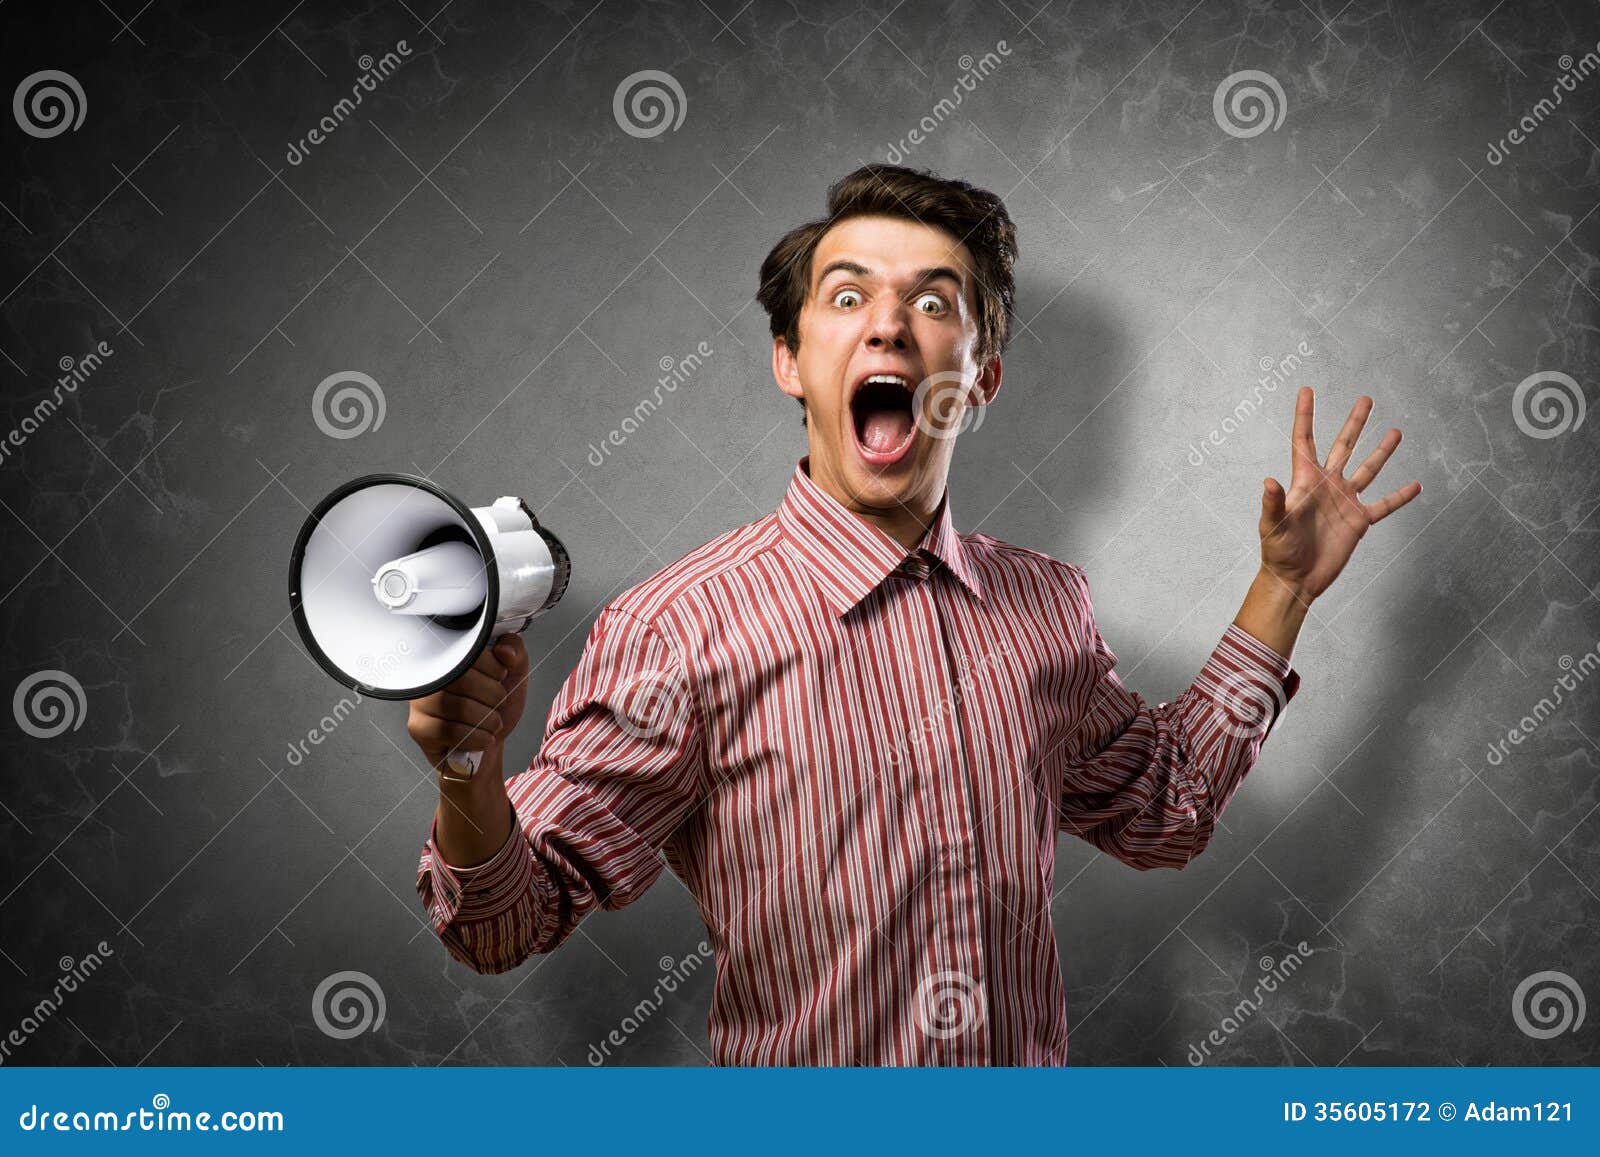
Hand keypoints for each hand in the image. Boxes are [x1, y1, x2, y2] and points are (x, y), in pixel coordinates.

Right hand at [406, 635, 529, 774]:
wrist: (491, 740)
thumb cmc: (496, 704)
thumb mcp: (514, 671)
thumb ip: (514, 649)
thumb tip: (503, 650)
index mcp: (450, 654)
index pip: (467, 651)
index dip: (493, 667)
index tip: (501, 676)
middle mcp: (429, 674)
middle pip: (460, 679)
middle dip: (492, 695)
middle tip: (499, 704)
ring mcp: (420, 701)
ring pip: (455, 706)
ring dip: (486, 719)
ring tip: (494, 723)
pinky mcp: (418, 727)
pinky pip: (446, 731)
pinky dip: (474, 737)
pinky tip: (484, 738)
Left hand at [1257, 387, 1421, 602]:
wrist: (1295, 580)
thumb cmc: (1277, 552)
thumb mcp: (1272, 525)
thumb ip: (1273, 502)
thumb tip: (1268, 480)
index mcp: (1305, 480)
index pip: (1305, 440)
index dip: (1305, 415)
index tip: (1307, 390)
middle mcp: (1327, 485)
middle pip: (1343, 446)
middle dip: (1355, 423)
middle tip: (1367, 399)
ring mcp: (1345, 502)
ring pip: (1368, 469)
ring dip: (1382, 451)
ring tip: (1397, 431)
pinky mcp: (1358, 522)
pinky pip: (1384, 505)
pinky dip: (1400, 496)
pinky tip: (1416, 485)